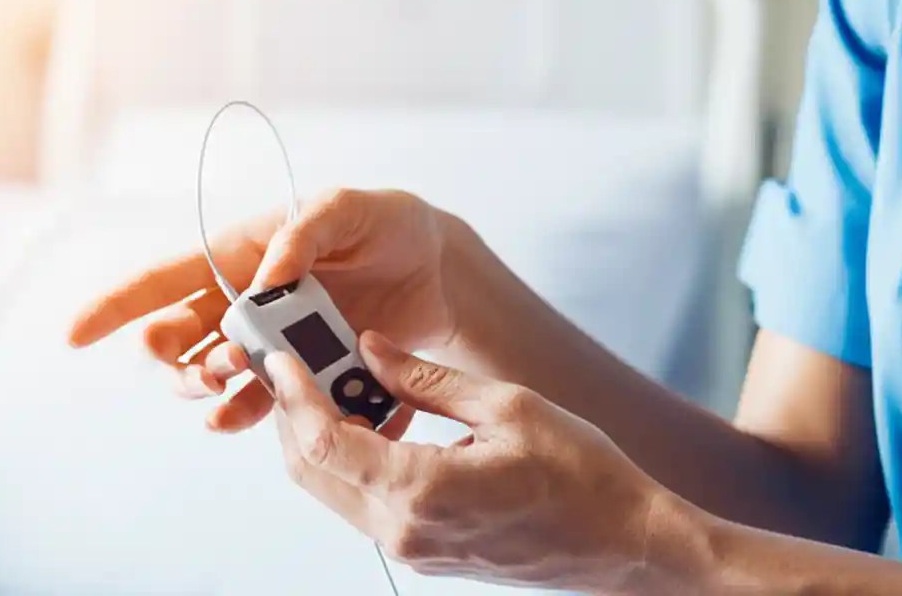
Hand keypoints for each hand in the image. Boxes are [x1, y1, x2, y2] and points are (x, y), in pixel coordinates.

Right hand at [68, 188, 457, 432]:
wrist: (434, 270)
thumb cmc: (385, 225)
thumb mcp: (349, 209)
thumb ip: (305, 232)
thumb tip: (265, 275)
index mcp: (239, 254)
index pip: (163, 280)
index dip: (115, 307)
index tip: (73, 336)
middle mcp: (242, 302)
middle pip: (177, 340)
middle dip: (177, 359)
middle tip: (216, 362)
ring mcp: (269, 341)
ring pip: (210, 377)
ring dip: (211, 388)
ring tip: (236, 382)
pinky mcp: (301, 372)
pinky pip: (259, 402)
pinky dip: (246, 414)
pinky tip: (241, 419)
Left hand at [268, 331, 711, 593]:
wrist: (623, 543)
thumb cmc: (581, 474)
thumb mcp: (506, 405)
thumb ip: (426, 379)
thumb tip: (369, 349)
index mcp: (421, 492)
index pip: (323, 442)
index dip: (292, 396)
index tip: (278, 356)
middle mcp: (404, 531)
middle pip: (312, 470)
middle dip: (293, 413)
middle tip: (296, 359)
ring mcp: (412, 548)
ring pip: (333, 489)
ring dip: (320, 436)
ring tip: (335, 379)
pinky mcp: (423, 551)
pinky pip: (363, 503)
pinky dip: (352, 460)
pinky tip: (373, 419)